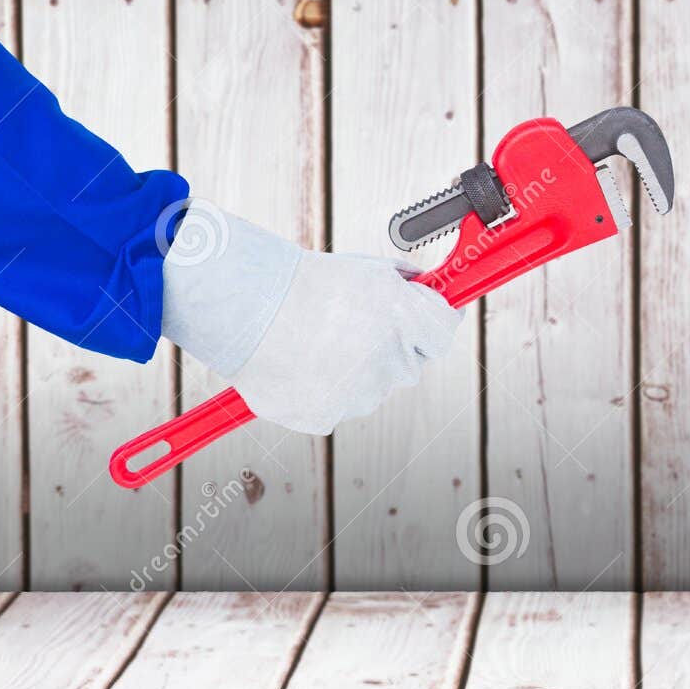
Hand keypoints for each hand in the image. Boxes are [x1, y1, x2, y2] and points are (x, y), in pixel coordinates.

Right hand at [161, 206, 461, 434]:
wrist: (246, 305)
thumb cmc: (305, 282)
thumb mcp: (368, 269)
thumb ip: (407, 285)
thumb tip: (425, 289)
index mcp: (406, 320)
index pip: (444, 331)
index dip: (433, 322)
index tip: (424, 316)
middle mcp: (391, 363)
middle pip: (409, 365)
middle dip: (391, 348)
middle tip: (353, 326)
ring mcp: (360, 397)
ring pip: (371, 389)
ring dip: (355, 372)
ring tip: (314, 341)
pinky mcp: (326, 418)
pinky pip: (336, 407)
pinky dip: (322, 391)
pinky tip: (298, 364)